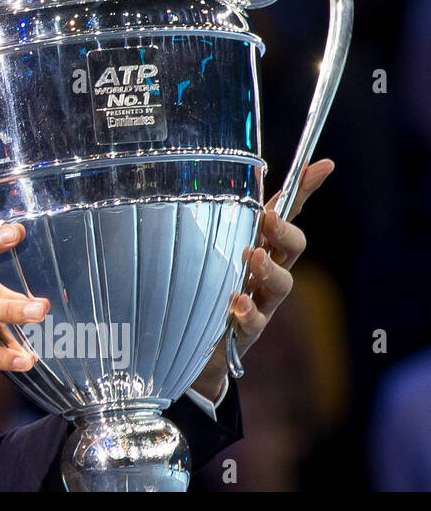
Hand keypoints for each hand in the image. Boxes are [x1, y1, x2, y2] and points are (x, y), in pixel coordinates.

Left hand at [191, 158, 334, 400]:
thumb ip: (208, 222)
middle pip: (292, 248)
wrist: (188, 346)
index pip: (284, 214)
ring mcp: (258, 302)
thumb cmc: (195, 287)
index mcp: (255, 246)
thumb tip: (207, 175)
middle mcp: (262, 273)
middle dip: (285, 231)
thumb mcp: (199, 249)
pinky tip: (235, 303)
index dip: (303, 190)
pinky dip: (247, 312)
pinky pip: (255, 322)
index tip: (323, 164)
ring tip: (251, 257)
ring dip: (270, 269)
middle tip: (269, 219)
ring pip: (282, 285)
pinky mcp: (244, 331)